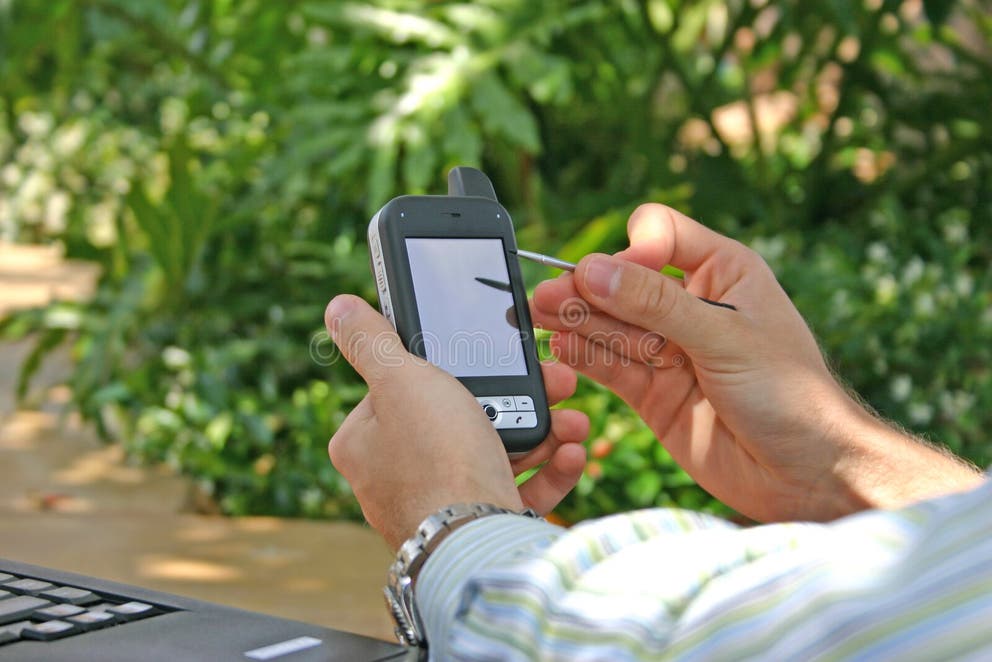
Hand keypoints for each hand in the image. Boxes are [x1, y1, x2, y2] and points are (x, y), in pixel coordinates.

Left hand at [325, 295, 587, 549]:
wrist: (478, 542)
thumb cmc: (436, 459)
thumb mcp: (402, 379)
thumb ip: (372, 342)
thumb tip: (338, 308)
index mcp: (364, 440)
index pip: (403, 387)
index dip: (451, 366)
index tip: (492, 354)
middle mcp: (394, 476)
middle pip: (460, 416)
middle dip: (516, 397)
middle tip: (554, 381)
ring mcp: (438, 503)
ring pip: (494, 451)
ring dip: (542, 430)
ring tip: (572, 419)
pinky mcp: (476, 526)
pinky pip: (513, 489)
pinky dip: (546, 471)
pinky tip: (571, 453)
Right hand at [531, 204, 981, 521]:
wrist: (806, 474)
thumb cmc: (792, 395)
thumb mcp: (725, 337)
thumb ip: (656, 304)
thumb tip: (593, 270)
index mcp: (722, 272)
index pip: (659, 236)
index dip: (632, 251)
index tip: (616, 277)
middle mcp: (690, 306)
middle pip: (623, 283)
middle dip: (587, 289)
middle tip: (546, 296)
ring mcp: (668, 350)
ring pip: (608, 324)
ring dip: (575, 320)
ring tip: (538, 315)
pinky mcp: (651, 392)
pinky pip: (608, 366)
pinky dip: (583, 357)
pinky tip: (558, 348)